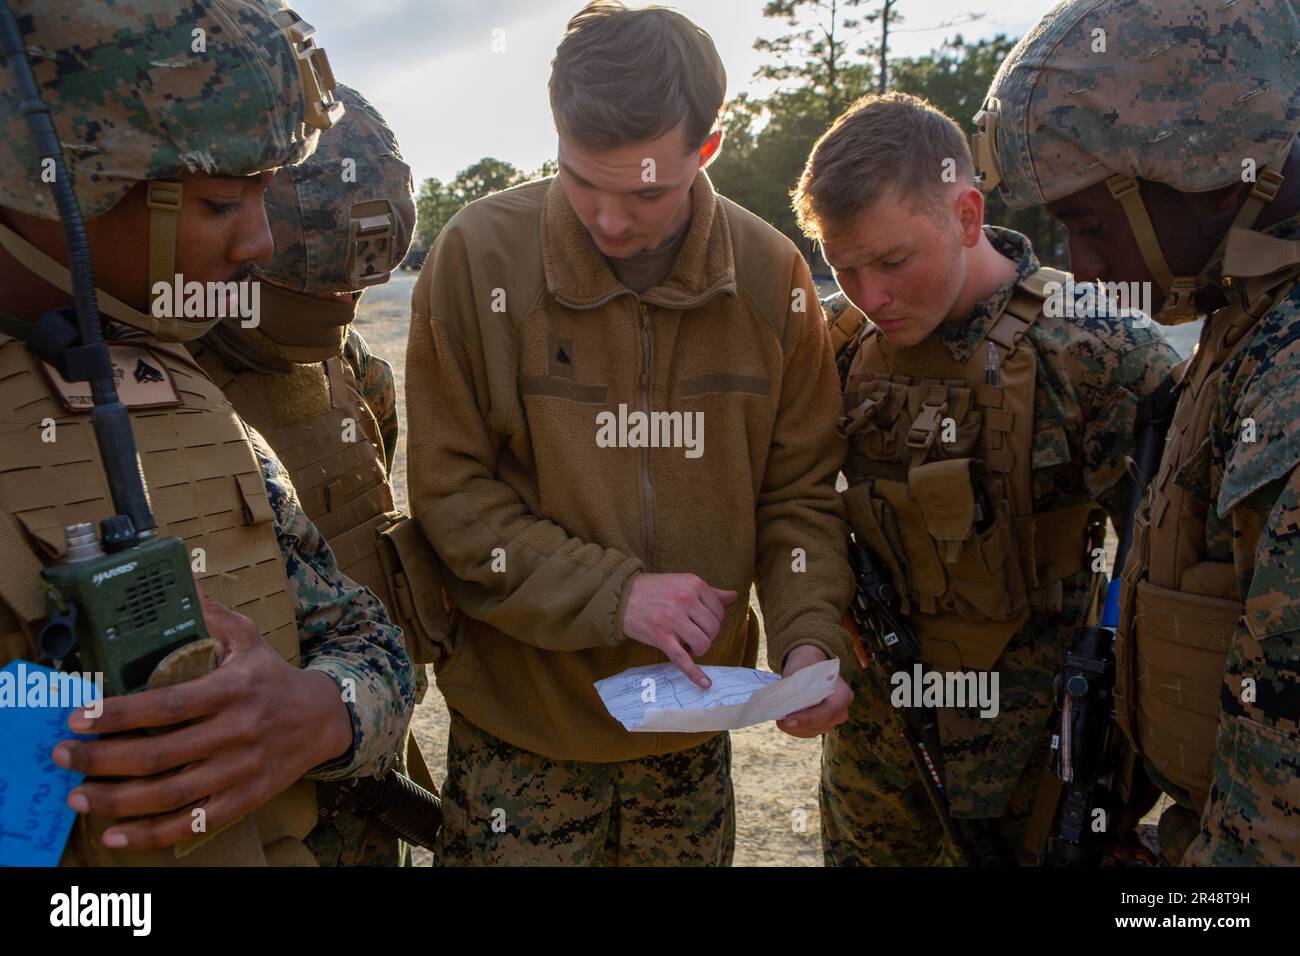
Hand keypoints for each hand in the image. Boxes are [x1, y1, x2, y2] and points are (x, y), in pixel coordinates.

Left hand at [53, 590, 353, 850]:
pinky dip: (151, 834)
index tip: (79, 716)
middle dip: (102, 759)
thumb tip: (180, 579)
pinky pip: (194, 822)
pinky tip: (115, 834)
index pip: (167, 705)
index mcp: (231, 690)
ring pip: (171, 794)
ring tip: (78, 795)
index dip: (119, 714)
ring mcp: (241, 769)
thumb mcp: (248, 638)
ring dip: (117, 800)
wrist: (323, 718)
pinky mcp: (246, 798)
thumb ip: (211, 615)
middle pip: (160, 755)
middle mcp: (236, 732)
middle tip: (64, 755)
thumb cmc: (273, 677)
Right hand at [621, 573, 738, 688]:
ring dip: (700, 649)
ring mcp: (673, 620)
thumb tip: (734, 597)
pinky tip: (705, 683)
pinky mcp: (662, 637)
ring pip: (703, 643)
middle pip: (713, 628)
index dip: (713, 620)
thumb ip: (711, 591)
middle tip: (693, 633)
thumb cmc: (654, 590)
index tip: (701, 622)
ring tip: (689, 645)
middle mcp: (686, 600)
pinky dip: (695, 674)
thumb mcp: (683, 582)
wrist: (621, 596)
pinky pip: (683, 660)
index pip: (719, 610)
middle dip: (707, 635)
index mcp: (694, 584)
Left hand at [776, 644, 851, 737]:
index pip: (829, 711)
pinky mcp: (821, 726)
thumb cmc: (806, 666)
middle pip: (821, 724)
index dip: (808, 718)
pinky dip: (795, 729)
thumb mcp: (801, 671)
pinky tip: (784, 721)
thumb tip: (784, 703)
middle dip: (799, 724)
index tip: (789, 719)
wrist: (810, 665)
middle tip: (780, 721)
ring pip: (813, 731)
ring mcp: (832, 721)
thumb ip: (797, 687)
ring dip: (795, 728)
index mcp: (843, 694)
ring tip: (780, 719)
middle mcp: (842, 710)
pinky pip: (808, 732)